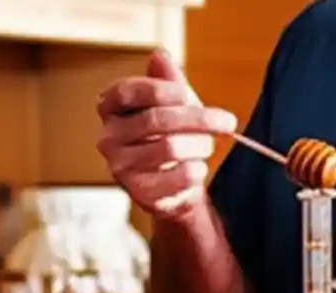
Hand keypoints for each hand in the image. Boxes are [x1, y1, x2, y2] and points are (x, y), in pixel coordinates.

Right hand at [96, 48, 237, 217]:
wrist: (175, 186)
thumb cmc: (171, 137)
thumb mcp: (172, 104)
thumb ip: (167, 80)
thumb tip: (159, 55)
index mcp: (111, 110)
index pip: (128, 92)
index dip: (159, 89)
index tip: (186, 93)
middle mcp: (109, 138)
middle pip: (155, 120)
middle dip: (198, 119)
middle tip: (226, 122)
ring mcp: (120, 167)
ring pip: (169, 148)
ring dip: (200, 146)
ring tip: (206, 147)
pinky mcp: (139, 193)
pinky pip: (178, 176)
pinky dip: (197, 170)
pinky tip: (196, 168)